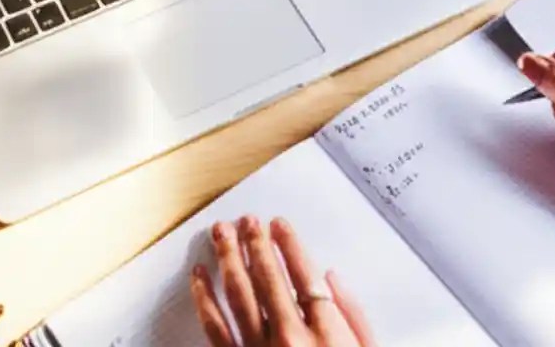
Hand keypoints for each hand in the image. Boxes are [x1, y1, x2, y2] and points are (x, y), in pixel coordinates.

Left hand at [190, 216, 375, 346]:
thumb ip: (354, 318)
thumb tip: (331, 280)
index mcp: (327, 335)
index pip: (303, 274)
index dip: (289, 244)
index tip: (278, 225)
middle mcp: (290, 339)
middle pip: (268, 278)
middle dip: (255, 243)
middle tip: (246, 220)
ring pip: (238, 294)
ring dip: (228, 258)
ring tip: (220, 234)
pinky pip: (214, 327)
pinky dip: (204, 298)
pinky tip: (199, 277)